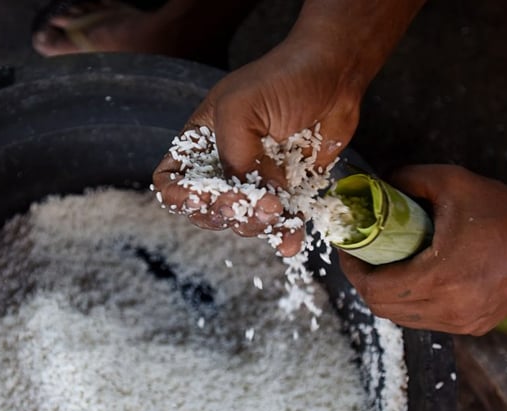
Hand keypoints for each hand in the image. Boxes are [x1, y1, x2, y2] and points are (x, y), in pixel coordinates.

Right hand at [152, 37, 363, 256]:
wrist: (335, 73)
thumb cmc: (283, 78)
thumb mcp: (240, 109)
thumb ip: (234, 157)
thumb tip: (250, 197)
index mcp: (201, 141)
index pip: (171, 180)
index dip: (179, 197)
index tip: (202, 198)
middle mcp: (224, 164)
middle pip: (208, 209)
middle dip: (226, 213)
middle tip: (251, 203)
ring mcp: (257, 180)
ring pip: (244, 220)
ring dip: (258, 224)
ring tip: (279, 209)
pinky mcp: (289, 190)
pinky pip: (281, 221)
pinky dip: (285, 233)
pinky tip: (290, 240)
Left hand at [339, 165, 506, 334]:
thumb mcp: (453, 182)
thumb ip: (409, 179)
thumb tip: (381, 184)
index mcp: (437, 279)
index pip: (373, 288)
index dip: (352, 269)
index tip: (347, 247)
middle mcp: (447, 310)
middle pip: (382, 307)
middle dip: (365, 281)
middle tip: (361, 255)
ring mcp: (461, 323)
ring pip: (403, 317)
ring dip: (386, 293)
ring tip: (383, 265)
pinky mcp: (473, 326)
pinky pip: (426, 319)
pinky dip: (410, 301)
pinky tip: (412, 277)